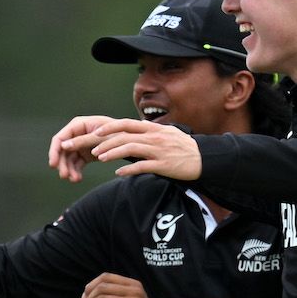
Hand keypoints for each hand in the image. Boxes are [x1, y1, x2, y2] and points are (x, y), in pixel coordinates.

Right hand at [47, 115, 115, 181]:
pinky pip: (76, 164)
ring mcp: (81, 145)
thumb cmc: (118, 134)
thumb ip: (82, 141)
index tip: (53, 165)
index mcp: (78, 125)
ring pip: (68, 159)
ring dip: (69, 169)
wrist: (132, 142)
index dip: (54, 151)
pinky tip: (78, 178)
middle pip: (62, 150)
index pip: (60, 138)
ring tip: (74, 179)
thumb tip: (63, 146)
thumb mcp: (100, 137)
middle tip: (64, 176)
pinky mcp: (86, 154)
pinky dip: (76, 171)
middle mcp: (77, 134)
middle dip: (62, 163)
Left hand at [84, 119, 202, 180]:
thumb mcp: (168, 132)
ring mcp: (158, 151)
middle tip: (92, 150)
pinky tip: (118, 173)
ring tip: (100, 159)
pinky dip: (129, 169)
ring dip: (112, 154)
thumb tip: (140, 125)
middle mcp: (154, 137)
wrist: (204, 158)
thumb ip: (152, 129)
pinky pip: (143, 166)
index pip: (126, 124)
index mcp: (153, 129)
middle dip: (105, 143)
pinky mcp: (163, 165)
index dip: (109, 128)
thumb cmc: (184, 146)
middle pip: (124, 137)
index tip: (96, 132)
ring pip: (130, 149)